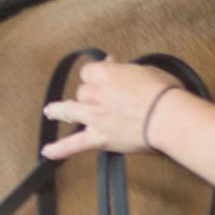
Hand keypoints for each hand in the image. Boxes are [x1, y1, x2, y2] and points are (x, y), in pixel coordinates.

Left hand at [41, 58, 178, 158]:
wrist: (168, 117)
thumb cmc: (162, 92)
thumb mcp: (144, 70)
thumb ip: (123, 68)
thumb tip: (113, 63)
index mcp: (104, 73)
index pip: (89, 72)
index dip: (97, 75)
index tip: (104, 78)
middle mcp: (94, 93)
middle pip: (82, 92)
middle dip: (90, 95)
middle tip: (103, 98)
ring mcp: (94, 117)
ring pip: (70, 110)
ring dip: (59, 111)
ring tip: (51, 112)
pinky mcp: (99, 138)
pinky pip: (74, 145)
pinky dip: (59, 149)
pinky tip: (47, 152)